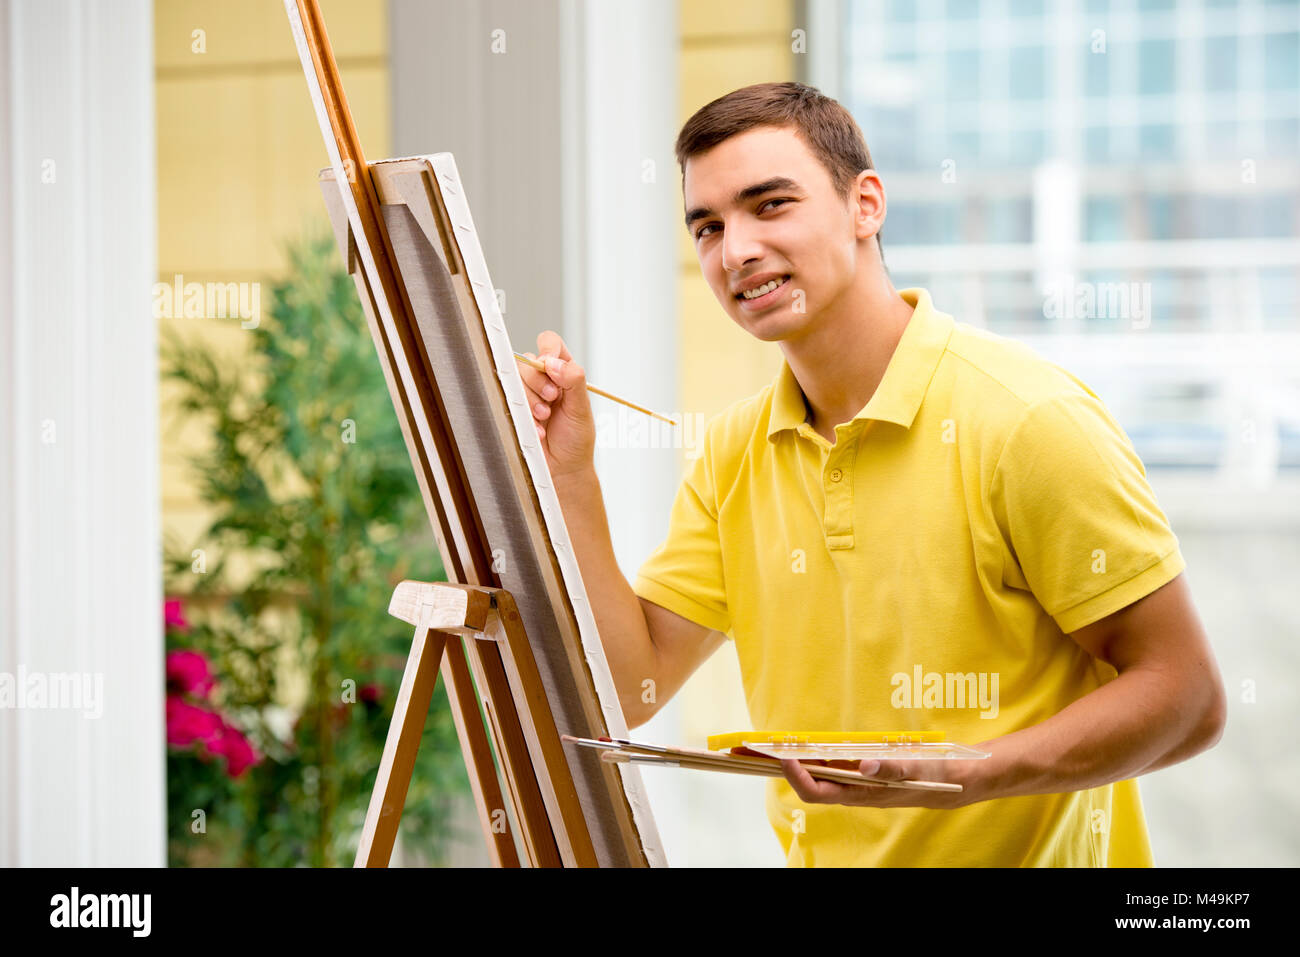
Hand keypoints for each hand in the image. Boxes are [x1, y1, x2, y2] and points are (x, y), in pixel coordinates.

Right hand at [517, 331, 595, 478]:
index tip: (552, 368)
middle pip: (528, 360)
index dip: (548, 350)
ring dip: (531, 399)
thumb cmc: (576, 440)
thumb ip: (573, 380)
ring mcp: (526, 395)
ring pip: (515, 379)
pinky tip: (537, 429)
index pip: (550, 344)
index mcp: (563, 372)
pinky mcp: (514, 410)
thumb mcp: (582, 408)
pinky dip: (524, 415)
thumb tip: (553, 363)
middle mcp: (543, 380)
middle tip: (552, 400)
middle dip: (539, 381)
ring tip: (545, 417)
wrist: (564, 469)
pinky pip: (508, 400)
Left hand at [777, 754, 989, 810]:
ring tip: (784, 743)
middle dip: (790, 768)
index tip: (783, 756)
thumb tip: (864, 766)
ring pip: (821, 777)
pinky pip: (832, 768)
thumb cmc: (931, 775)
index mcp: (862, 795)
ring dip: (801, 762)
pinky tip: (811, 744)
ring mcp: (858, 785)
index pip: (817, 792)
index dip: (796, 777)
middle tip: (771, 746)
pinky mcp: (863, 775)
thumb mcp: (914, 767)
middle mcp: (855, 792)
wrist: (951, 782)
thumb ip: (891, 767)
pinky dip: (818, 757)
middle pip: (812, 785)